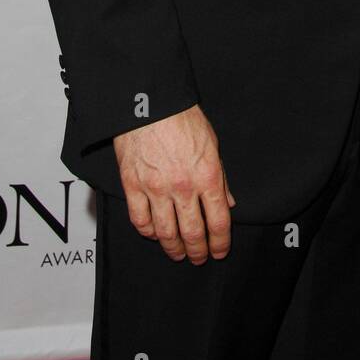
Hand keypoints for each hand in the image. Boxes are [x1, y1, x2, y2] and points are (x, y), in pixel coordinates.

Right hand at [113, 104, 235, 262]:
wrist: (150, 102)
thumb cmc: (182, 117)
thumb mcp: (212, 144)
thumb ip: (220, 177)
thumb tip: (227, 204)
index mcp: (207, 175)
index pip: (218, 222)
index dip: (220, 243)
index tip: (220, 251)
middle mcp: (183, 186)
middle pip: (193, 233)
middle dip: (198, 251)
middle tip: (199, 257)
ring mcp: (156, 188)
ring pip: (166, 233)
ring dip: (174, 248)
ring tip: (178, 253)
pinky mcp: (133, 185)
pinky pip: (140, 220)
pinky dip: (148, 232)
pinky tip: (154, 234)